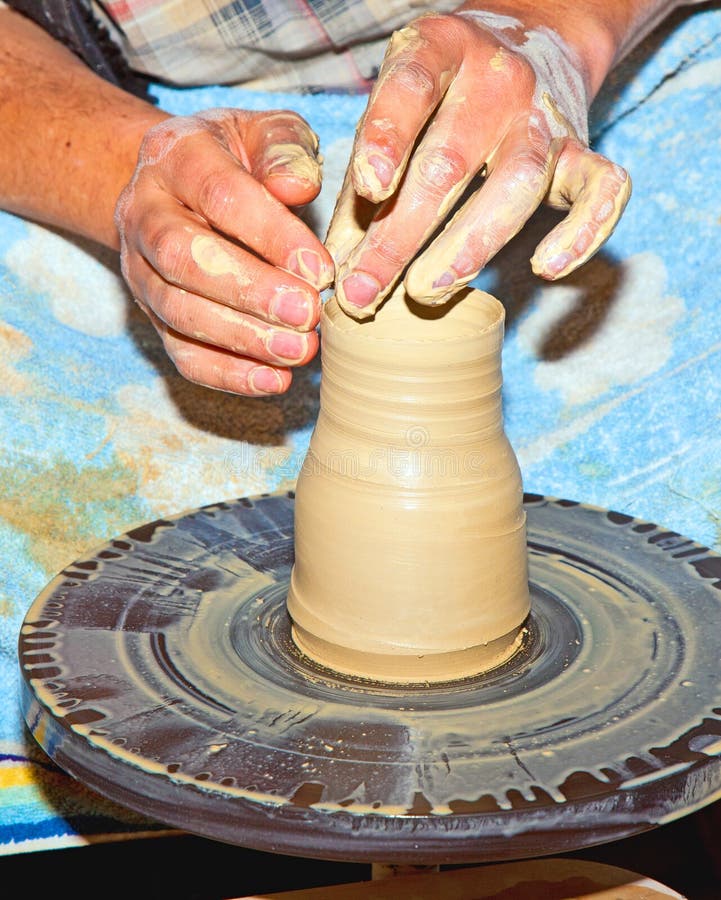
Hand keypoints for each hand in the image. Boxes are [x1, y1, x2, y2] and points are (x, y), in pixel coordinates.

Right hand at [115, 108, 333, 393]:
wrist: (174, 181)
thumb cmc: (237, 157)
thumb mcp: (262, 131)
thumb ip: (284, 149)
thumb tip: (299, 187)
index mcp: (177, 156)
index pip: (221, 195)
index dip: (272, 235)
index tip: (321, 269)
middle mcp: (146, 213)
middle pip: (184, 257)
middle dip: (250, 292)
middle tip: (307, 315)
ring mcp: (141, 269)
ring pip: (177, 311)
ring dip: (242, 338)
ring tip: (299, 351)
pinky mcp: (152, 314)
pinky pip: (180, 352)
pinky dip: (227, 373)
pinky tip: (274, 381)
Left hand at [327, 9, 630, 318]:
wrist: (530, 41)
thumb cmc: (440, 96)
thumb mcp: (395, 111)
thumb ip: (366, 178)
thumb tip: (342, 262)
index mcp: (441, 49)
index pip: (411, 90)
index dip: (387, 139)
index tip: (367, 190)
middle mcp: (497, 80)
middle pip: (449, 162)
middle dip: (399, 236)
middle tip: (362, 290)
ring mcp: (544, 117)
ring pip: (516, 184)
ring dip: (468, 246)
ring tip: (423, 292)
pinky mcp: (582, 151)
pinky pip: (602, 189)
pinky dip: (584, 231)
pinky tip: (546, 268)